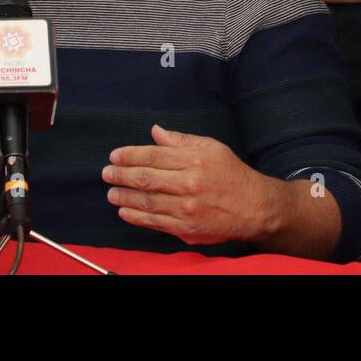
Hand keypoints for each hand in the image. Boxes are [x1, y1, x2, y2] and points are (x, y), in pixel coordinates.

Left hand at [104, 124, 282, 245]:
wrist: (254, 207)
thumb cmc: (232, 174)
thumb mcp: (211, 148)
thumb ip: (181, 140)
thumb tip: (156, 132)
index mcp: (194, 161)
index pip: (153, 156)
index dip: (130, 155)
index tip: (115, 155)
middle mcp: (189, 184)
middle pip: (146, 179)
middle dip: (121, 175)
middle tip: (106, 173)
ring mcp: (187, 209)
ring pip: (147, 202)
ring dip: (124, 197)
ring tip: (111, 193)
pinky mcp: (187, 229)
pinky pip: (155, 222)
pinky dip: (136, 217)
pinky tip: (125, 211)